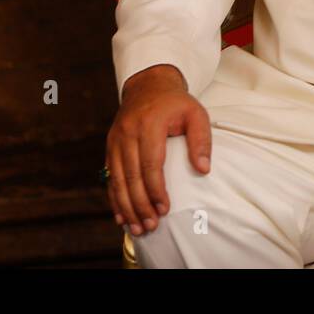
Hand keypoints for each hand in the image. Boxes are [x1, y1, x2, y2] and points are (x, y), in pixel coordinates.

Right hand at [105, 64, 211, 235]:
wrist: (148, 86)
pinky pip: (110, 176)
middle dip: (140, 204)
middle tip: (151, 226)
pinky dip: (115, 198)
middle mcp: (128, 132)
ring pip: (117, 179)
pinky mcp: (110, 146)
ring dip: (126, 206)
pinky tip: (121, 216)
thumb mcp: (196, 113)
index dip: (156, 189)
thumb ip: (201, 140)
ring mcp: (116, 140)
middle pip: (131, 175)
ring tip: (138, 227)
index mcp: (149, 124)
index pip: (150, 163)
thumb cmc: (176, 103)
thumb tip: (203, 169)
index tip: (165, 208)